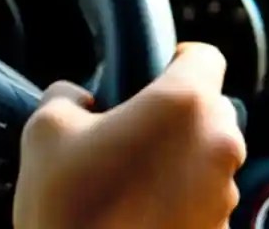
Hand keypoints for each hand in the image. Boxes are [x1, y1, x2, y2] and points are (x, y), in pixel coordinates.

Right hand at [14, 43, 245, 228]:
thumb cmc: (70, 214)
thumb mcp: (44, 131)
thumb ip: (66, 95)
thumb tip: (76, 98)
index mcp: (184, 107)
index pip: (205, 55)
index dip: (173, 59)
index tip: (150, 74)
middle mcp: (218, 148)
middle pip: (208, 109)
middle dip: (171, 116)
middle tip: (126, 134)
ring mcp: (224, 197)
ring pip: (206, 156)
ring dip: (175, 160)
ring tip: (127, 181)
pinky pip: (203, 199)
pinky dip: (178, 200)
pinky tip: (137, 212)